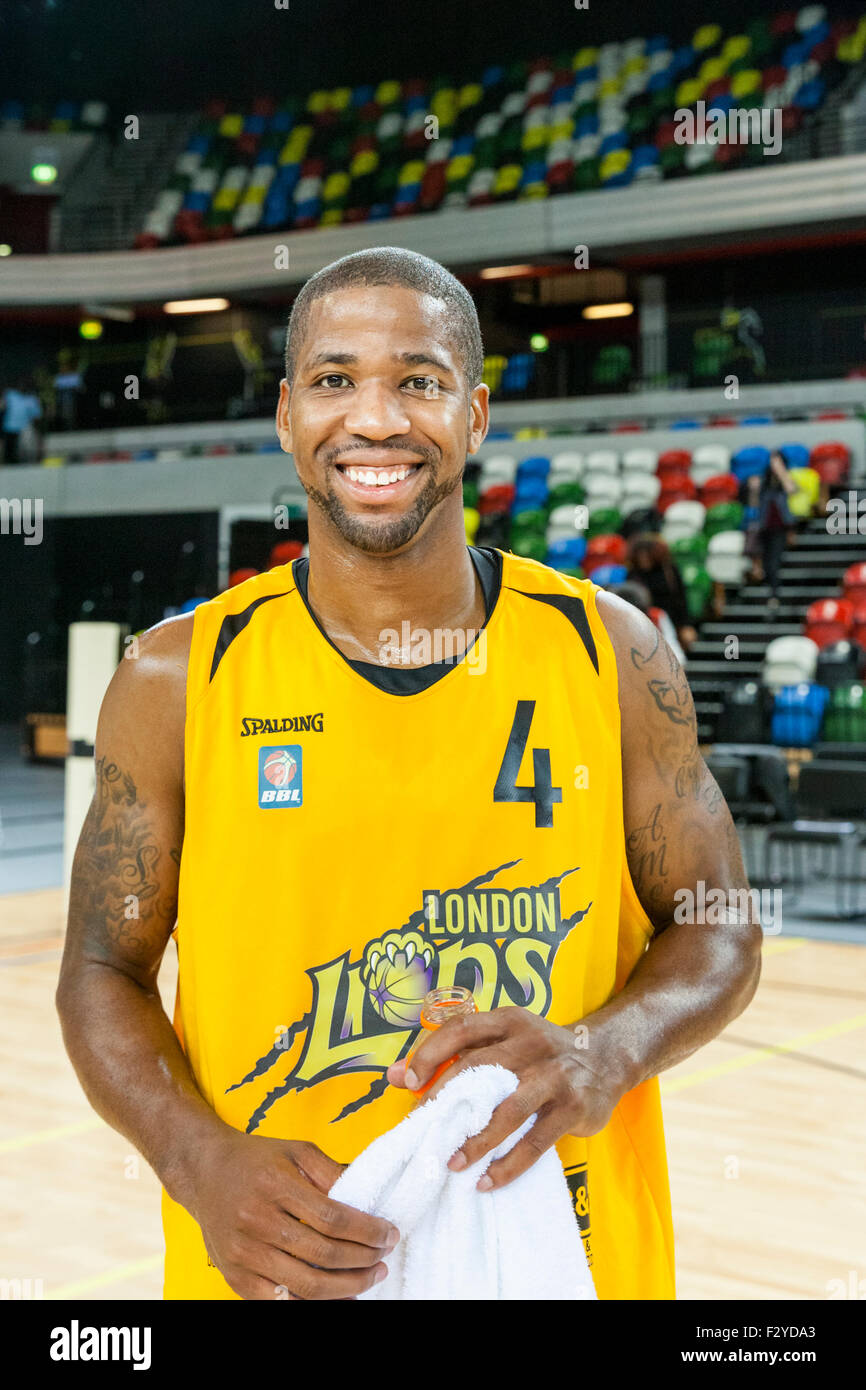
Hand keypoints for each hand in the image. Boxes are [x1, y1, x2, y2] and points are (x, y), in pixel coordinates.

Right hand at [183, 1128, 398, 1299]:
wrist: (204, 1171)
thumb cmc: (257, 1160)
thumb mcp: (297, 1150)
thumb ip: (332, 1173)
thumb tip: (370, 1200)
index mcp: (276, 1184)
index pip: (333, 1218)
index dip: (368, 1231)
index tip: (389, 1234)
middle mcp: (257, 1220)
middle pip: (323, 1255)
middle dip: (363, 1261)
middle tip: (384, 1259)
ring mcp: (244, 1252)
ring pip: (305, 1284)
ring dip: (346, 1288)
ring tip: (369, 1279)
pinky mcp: (234, 1276)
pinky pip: (279, 1301)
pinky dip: (311, 1303)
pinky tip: (336, 1296)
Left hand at [386, 1007, 629, 1192]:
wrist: (607, 1057)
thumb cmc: (541, 1054)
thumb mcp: (504, 1043)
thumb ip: (455, 1056)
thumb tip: (394, 1076)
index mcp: (510, 1022)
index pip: (462, 1028)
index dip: (431, 1053)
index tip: (406, 1083)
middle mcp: (532, 1043)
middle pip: (480, 1067)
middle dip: (446, 1101)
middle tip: (424, 1130)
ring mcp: (555, 1075)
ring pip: (508, 1108)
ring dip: (476, 1140)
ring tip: (451, 1163)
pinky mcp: (573, 1107)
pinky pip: (536, 1141)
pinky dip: (509, 1164)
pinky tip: (487, 1180)